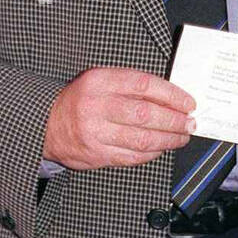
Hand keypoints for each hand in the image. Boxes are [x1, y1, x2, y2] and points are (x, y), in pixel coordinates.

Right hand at [43, 67, 195, 169]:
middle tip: (190, 122)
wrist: (47, 124)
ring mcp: (95, 132)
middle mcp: (96, 106)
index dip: (171, 94)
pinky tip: (162, 148)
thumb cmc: (81, 100)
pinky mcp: (96, 154)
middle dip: (174, 120)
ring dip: (168, 139)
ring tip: (182, 136)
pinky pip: (131, 156)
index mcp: (99, 81)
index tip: (188, 102)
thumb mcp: (101, 81)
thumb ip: (131, 86)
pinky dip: (152, 153)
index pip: (144, 84)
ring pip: (141, 138)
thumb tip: (170, 97)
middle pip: (145, 114)